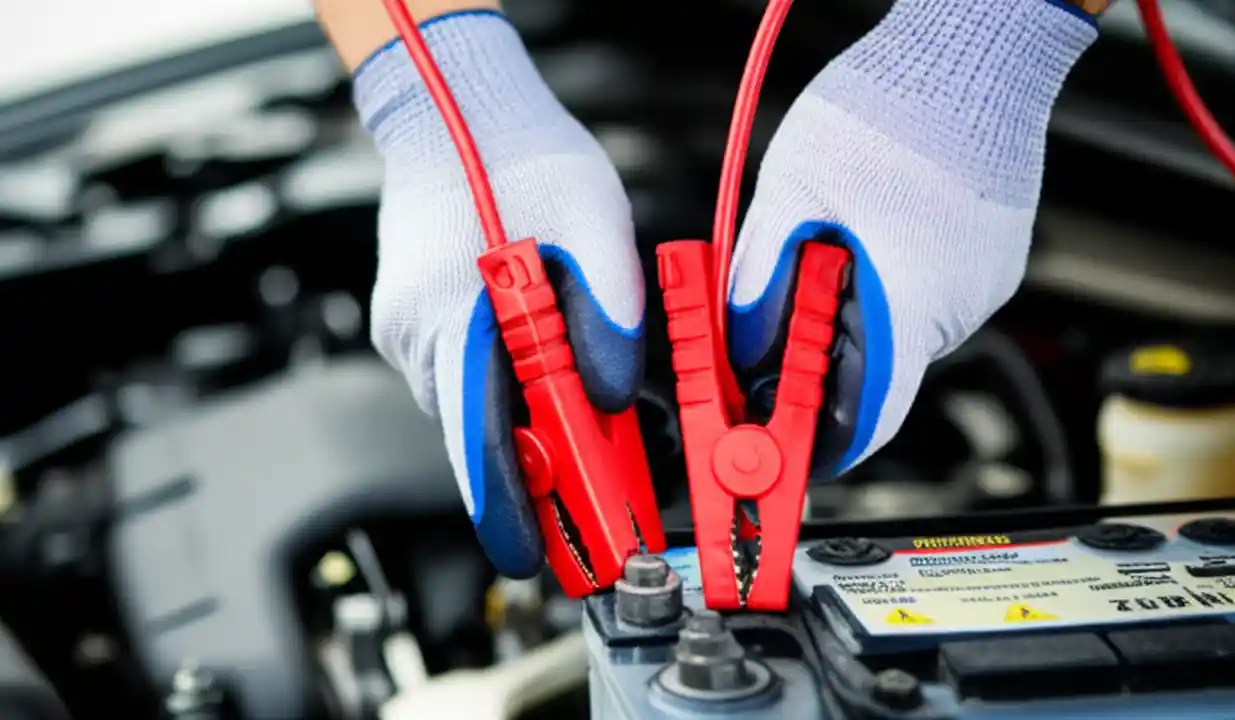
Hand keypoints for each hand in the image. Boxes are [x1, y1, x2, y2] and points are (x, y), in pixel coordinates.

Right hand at [355, 11, 643, 576]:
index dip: (509, 506)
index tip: (536, 554)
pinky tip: (545, 365)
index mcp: (454, 315)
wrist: (452, 109)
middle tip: (600, 481)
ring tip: (584, 403)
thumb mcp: (592, 216)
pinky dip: (507, 389)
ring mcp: (408, 333)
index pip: (476, 438)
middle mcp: (419, 337)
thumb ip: (609, 308)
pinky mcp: (416, 325)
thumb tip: (615, 392)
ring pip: (473, 409)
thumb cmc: (517, 152)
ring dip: (526, 421)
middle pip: (478, 434)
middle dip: (537, 468)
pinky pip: (464, 378)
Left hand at [727, 0, 1096, 479]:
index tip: (779, 447)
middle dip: (813, 365)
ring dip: (843, 318)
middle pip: (873, 373)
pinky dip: (879, 288)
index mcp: (911, 305)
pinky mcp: (986, 258)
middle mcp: (958, 307)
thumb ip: (760, 275)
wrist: (978, 48)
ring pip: (895, 332)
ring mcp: (981, 283)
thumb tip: (741, 338)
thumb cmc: (897, 102)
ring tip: (809, 263)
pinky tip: (854, 244)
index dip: (816, 443)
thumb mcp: (793, 191)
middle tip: (764, 342)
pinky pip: (922, 296)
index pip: (865, 417)